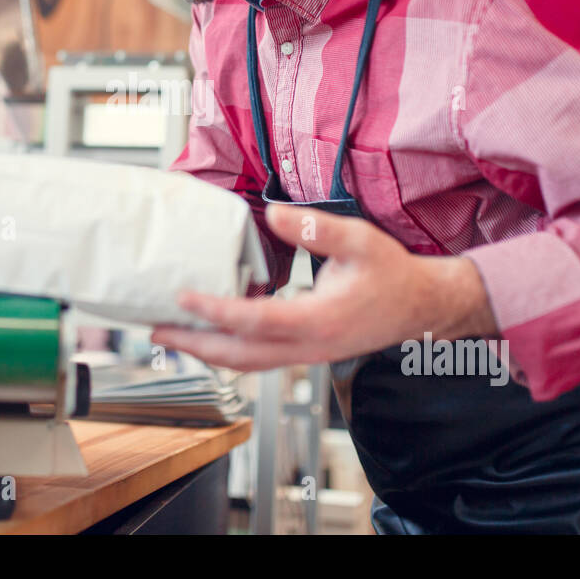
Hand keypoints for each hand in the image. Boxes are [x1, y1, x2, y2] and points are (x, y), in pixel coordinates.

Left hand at [150, 203, 494, 370]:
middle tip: (156, 330)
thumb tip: (273, 216)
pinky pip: (260, 356)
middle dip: (194, 345)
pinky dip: (230, 347)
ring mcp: (307, 354)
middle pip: (239, 356)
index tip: (182, 297)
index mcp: (317, 320)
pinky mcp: (307, 351)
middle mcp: (307, 345)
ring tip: (172, 334)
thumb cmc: (393, 273)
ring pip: (247, 362)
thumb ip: (315, 229)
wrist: (423, 307)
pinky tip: (214, 329)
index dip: (213, 311)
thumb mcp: (360, 240)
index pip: (252, 321)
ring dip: (207, 350)